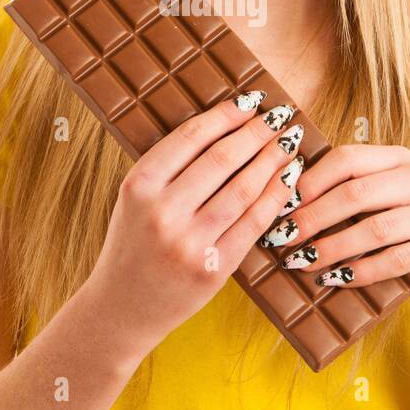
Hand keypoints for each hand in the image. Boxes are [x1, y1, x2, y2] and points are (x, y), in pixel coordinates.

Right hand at [85, 92, 307, 358]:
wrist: (121, 307)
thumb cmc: (133, 243)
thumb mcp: (135, 198)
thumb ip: (172, 166)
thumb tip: (228, 127)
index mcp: (139, 185)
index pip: (191, 137)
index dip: (226, 115)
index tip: (250, 103)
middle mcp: (162, 212)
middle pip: (222, 159)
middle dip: (257, 134)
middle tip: (278, 118)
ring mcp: (189, 244)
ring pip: (243, 190)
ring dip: (272, 162)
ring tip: (288, 146)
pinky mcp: (213, 270)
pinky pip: (253, 224)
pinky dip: (275, 198)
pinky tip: (287, 181)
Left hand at [260, 143, 409, 321]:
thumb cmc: (401, 238)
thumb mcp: (377, 209)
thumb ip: (345, 197)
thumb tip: (283, 200)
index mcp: (401, 158)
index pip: (348, 158)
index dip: (311, 181)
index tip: (282, 206)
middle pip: (358, 192)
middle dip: (314, 217)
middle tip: (283, 238)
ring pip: (377, 228)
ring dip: (334, 247)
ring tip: (303, 262)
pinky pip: (399, 258)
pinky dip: (363, 270)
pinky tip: (337, 279)